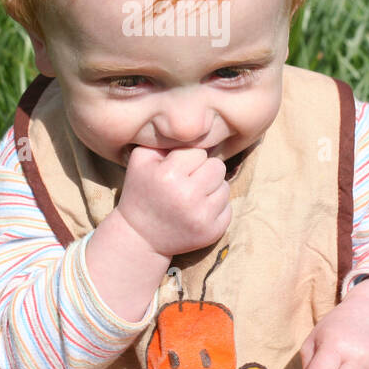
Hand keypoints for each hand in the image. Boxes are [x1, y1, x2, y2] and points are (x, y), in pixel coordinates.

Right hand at [113, 146, 230, 258]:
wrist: (140, 237)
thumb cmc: (141, 192)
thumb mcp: (141, 161)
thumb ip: (164, 140)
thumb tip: (194, 130)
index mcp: (169, 175)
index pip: (198, 152)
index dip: (188, 159)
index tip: (176, 170)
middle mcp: (187, 196)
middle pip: (217, 167)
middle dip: (204, 171)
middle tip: (188, 182)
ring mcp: (201, 217)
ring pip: (225, 187)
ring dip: (211, 189)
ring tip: (192, 197)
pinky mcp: (211, 232)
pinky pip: (228, 208)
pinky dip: (216, 208)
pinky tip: (197, 211)